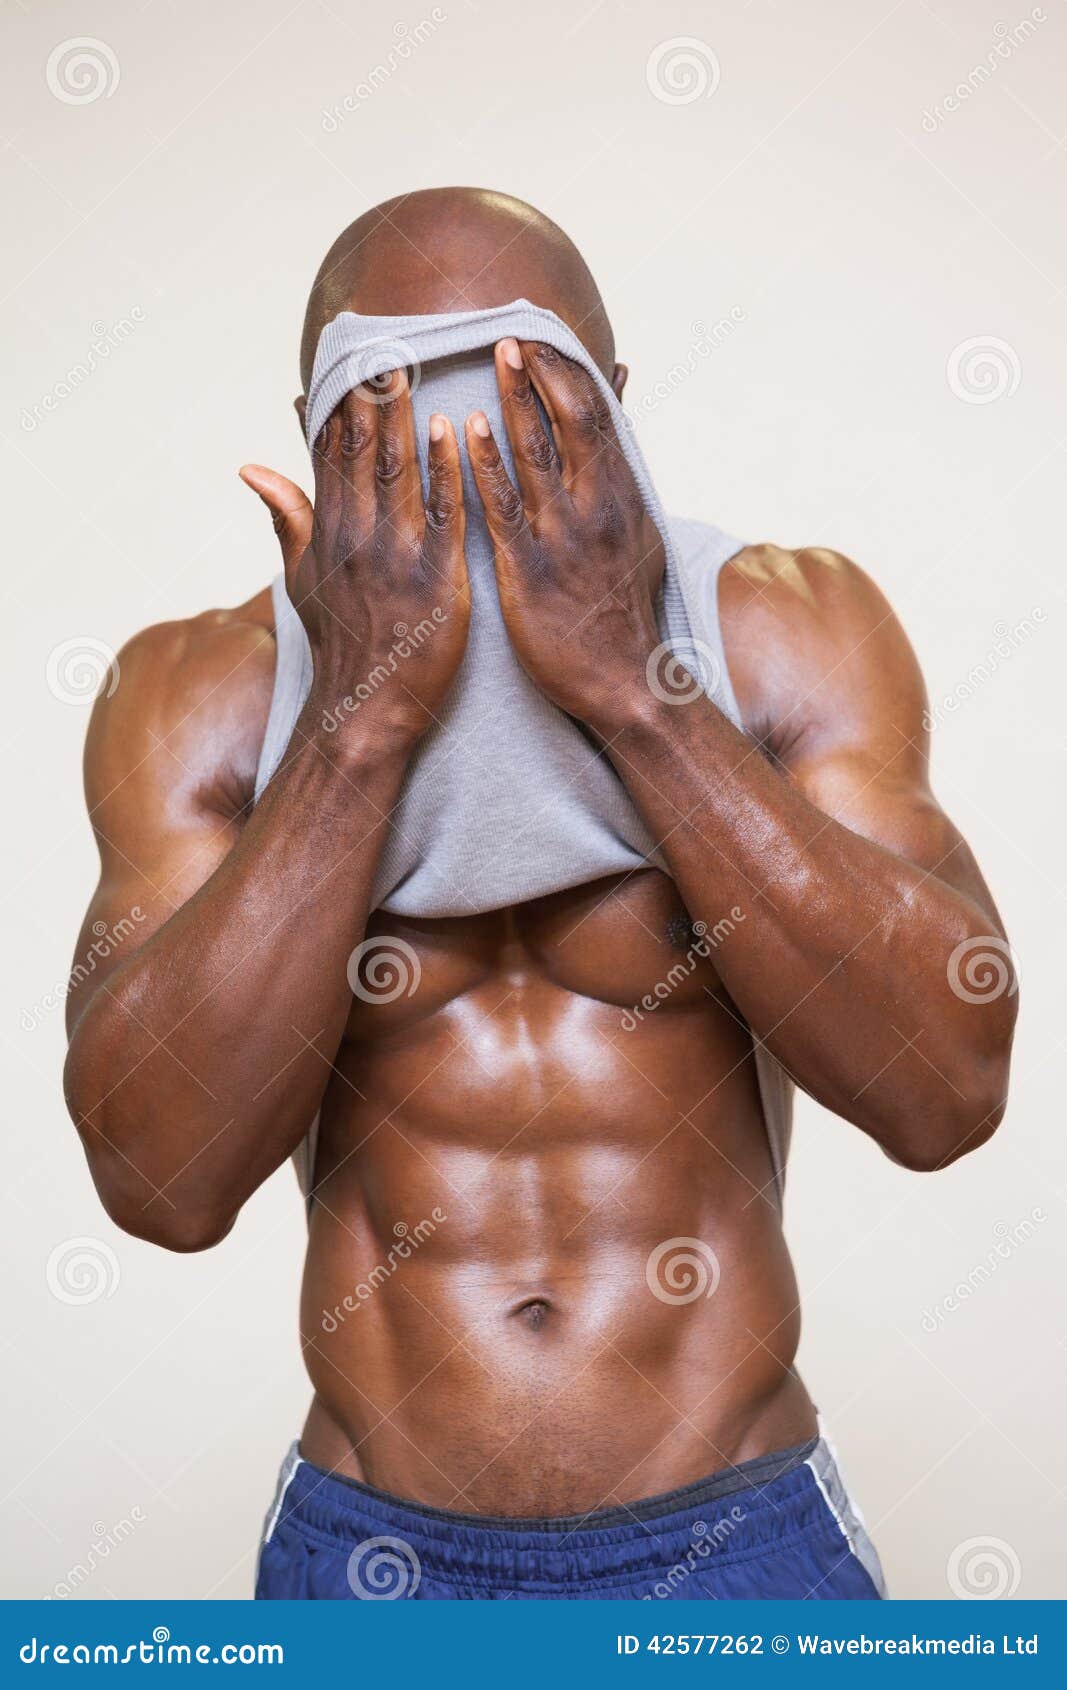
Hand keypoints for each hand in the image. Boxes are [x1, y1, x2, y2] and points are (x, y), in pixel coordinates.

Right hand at [240, 370, 468, 744]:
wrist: (364, 708)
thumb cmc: (340, 643)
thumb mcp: (299, 579)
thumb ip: (284, 515)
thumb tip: (250, 465)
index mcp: (328, 531)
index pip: (328, 452)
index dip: (338, 401)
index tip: (348, 354)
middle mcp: (355, 536)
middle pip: (361, 451)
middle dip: (370, 395)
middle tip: (383, 340)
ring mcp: (394, 557)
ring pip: (397, 472)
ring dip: (402, 416)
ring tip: (409, 366)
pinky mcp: (434, 579)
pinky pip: (442, 516)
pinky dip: (443, 471)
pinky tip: (449, 430)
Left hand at [464, 339, 663, 725]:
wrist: (622, 679)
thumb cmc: (620, 606)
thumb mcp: (637, 530)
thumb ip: (619, 466)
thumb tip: (619, 398)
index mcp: (622, 496)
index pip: (596, 418)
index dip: (569, 373)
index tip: (544, 335)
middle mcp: (599, 508)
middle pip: (571, 423)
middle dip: (542, 375)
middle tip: (511, 334)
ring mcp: (566, 537)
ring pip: (539, 455)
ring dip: (515, 401)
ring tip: (494, 358)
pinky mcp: (532, 571)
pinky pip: (507, 508)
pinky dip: (489, 465)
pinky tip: (467, 431)